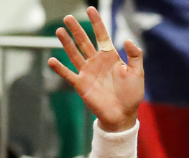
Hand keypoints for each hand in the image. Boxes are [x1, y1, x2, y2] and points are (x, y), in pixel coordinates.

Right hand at [47, 7, 143, 132]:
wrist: (123, 115)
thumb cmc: (131, 94)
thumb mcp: (137, 72)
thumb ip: (135, 55)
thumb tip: (127, 39)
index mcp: (110, 56)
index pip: (101, 35)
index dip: (96, 22)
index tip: (91, 9)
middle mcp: (96, 61)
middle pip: (84, 41)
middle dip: (76, 29)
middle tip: (68, 17)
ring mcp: (87, 72)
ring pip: (74, 54)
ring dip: (66, 43)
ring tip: (60, 31)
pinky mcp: (81, 85)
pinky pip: (68, 74)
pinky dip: (60, 68)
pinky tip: (52, 60)